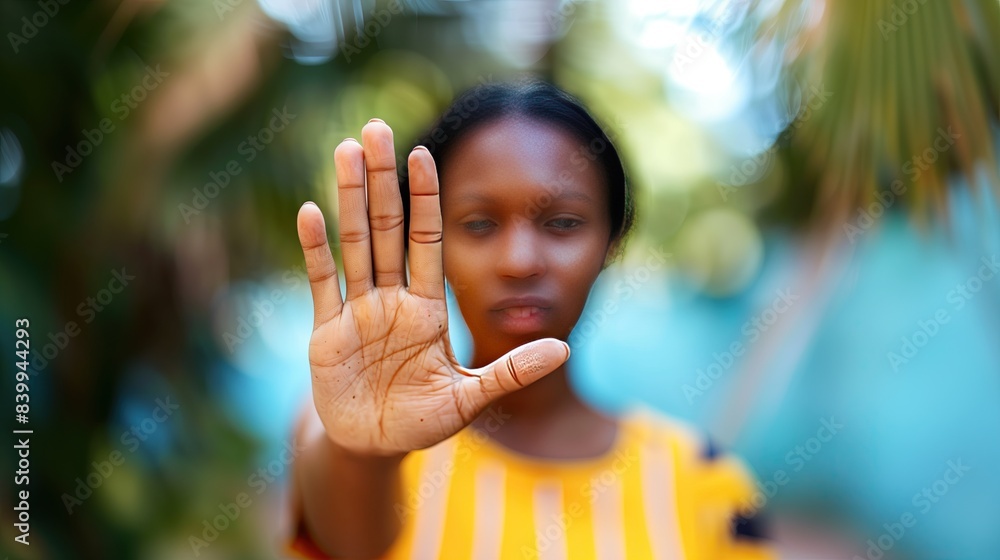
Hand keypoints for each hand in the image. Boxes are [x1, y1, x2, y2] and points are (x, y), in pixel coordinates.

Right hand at [296, 119, 569, 455]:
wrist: (373, 448)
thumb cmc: (422, 421)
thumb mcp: (470, 398)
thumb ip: (511, 372)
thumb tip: (564, 348)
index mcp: (426, 308)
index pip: (427, 241)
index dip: (425, 198)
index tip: (425, 155)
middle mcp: (391, 299)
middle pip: (386, 228)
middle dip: (382, 179)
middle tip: (375, 130)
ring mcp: (357, 312)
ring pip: (354, 244)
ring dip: (349, 198)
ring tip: (345, 151)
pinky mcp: (326, 332)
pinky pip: (321, 283)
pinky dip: (316, 250)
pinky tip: (312, 213)